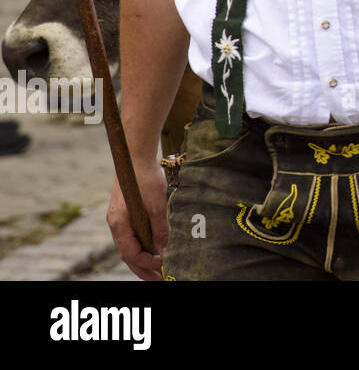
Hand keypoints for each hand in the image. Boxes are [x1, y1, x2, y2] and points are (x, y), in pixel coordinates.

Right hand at [107, 162, 168, 280]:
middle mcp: (116, 225)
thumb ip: (159, 228)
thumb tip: (162, 251)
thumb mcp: (157, 205)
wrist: (135, 157)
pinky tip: (153, 250)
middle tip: (158, 279)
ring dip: (142, 260)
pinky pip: (132, 237)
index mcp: (119, 224)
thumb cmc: (145, 178)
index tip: (162, 265)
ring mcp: (119, 220)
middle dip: (142, 269)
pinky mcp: (125, 214)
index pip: (130, 253)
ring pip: (129, 247)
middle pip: (128, 255)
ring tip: (157, 270)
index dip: (146, 263)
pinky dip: (142, 247)